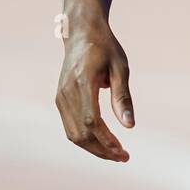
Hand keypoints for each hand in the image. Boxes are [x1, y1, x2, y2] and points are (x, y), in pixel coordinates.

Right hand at [56, 20, 134, 162]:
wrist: (81, 32)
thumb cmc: (105, 47)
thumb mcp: (120, 67)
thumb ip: (122, 97)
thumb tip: (130, 126)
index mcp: (83, 83)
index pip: (92, 122)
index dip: (107, 141)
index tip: (123, 152)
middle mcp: (67, 93)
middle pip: (81, 133)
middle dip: (101, 150)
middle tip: (123, 157)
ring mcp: (61, 97)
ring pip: (73, 134)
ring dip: (93, 148)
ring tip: (114, 153)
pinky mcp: (60, 99)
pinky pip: (70, 126)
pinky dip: (85, 138)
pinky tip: (102, 142)